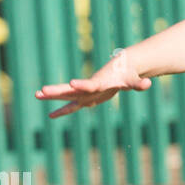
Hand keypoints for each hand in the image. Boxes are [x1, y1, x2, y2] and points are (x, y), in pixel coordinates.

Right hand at [35, 49, 151, 117]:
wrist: (123, 68)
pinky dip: (63, 110)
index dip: (83, 85)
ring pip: (67, 97)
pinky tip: (51, 116)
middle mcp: (90, 88)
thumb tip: (148, 83)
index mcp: (101, 83)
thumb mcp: (135, 81)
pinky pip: (73, 106)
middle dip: (57, 91)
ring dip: (53, 97)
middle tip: (42, 90)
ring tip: (36, 95)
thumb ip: (140, 83)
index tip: (72, 82)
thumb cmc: (129, 75)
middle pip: (71, 90)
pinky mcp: (87, 98)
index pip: (91, 84)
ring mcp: (87, 93)